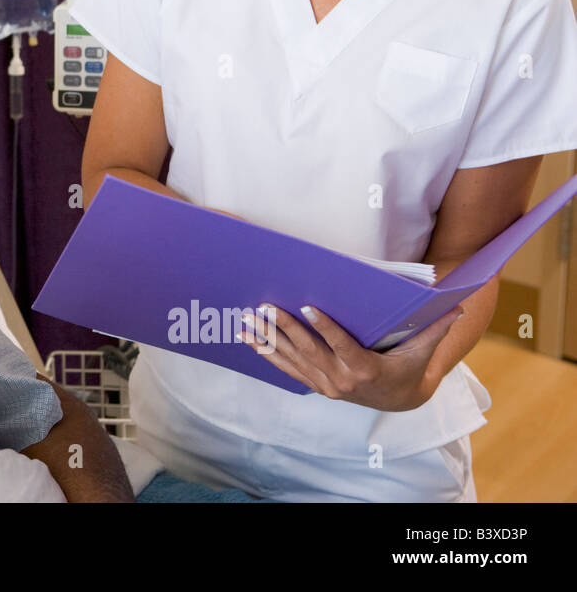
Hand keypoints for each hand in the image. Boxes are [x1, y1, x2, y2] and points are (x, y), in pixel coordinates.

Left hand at [238, 303, 463, 410]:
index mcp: (366, 369)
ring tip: (247, 320)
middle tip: (266, 307)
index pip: (341, 345)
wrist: (400, 400)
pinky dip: (268, 354)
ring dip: (268, 340)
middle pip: (310, 351)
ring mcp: (326, 385)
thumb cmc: (411, 367)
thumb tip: (458, 305)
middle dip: (286, 328)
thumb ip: (436, 328)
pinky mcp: (316, 386)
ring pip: (293, 360)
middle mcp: (342, 380)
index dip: (324, 327)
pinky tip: (249, 339)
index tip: (306, 306)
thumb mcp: (424, 350)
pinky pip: (288, 369)